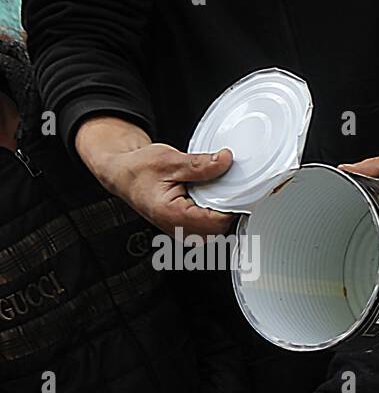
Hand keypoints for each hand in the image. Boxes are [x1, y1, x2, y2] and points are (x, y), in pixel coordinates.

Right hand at [75, 115, 234, 233]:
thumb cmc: (139, 169)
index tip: (240, 190)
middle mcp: (178, 230)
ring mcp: (182, 233)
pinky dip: (214, 214)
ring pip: (217, 232)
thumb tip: (225, 161)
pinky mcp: (186, 230)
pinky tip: (209, 199)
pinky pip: (210, 229)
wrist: (123, 175)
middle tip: (228, 188)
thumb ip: (201, 164)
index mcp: (173, 215)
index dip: (232, 206)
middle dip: (228, 208)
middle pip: (220, 229)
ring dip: (222, 212)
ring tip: (214, 192)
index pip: (217, 221)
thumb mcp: (170, 160)